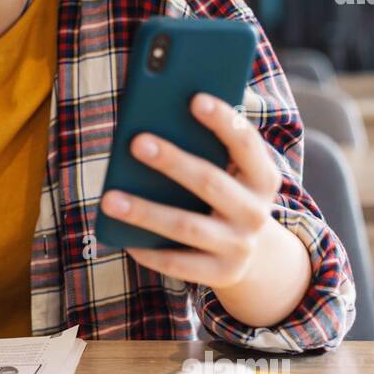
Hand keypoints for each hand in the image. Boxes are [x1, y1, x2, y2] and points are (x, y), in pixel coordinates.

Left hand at [100, 92, 283, 288]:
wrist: (254, 257)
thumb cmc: (227, 197)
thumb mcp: (231, 174)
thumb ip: (208, 148)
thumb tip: (159, 112)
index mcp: (263, 178)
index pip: (246, 144)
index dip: (223, 121)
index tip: (195, 98)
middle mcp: (257, 213)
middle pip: (210, 182)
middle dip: (173, 161)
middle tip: (136, 142)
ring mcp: (240, 246)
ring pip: (187, 225)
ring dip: (146, 211)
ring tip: (110, 198)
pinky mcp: (221, 275)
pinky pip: (177, 262)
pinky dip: (148, 249)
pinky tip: (121, 236)